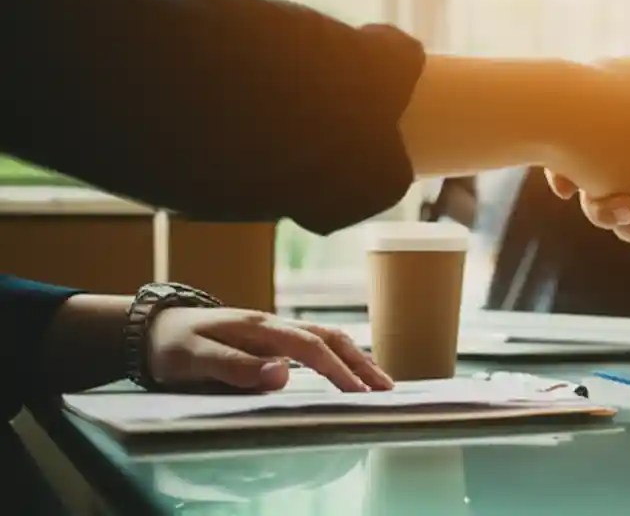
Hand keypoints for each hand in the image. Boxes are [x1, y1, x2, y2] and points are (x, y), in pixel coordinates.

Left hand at [148, 308, 393, 392]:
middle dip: (361, 363)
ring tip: (379, 381)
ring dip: (356, 358)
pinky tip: (348, 368)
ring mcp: (274, 330)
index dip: (338, 370)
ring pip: (327, 338)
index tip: (359, 394)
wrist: (151, 328)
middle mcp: (274, 325)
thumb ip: (237, 367)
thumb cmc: (171, 346)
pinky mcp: (271, 339)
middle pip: (330, 338)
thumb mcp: (194, 360)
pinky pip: (315, 343)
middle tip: (387, 389)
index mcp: (260, 329)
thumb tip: (284, 374)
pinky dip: (340, 355)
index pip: (311, 347)